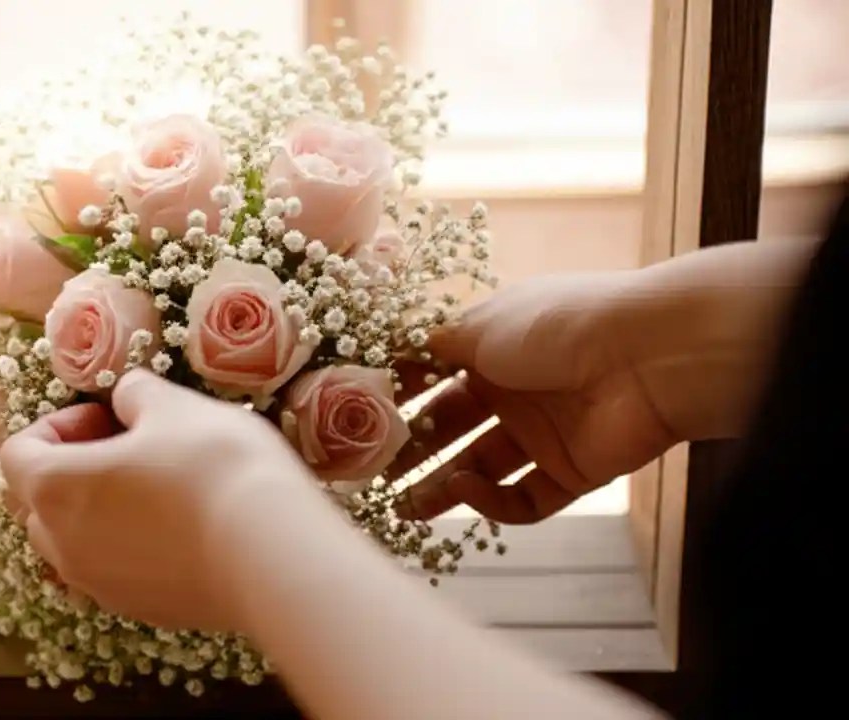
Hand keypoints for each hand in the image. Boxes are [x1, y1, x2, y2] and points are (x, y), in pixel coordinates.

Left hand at [0, 369, 316, 631]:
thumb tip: (128, 400)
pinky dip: (127, 547)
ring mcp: (100, 586)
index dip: (56, 425)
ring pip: (71, 545)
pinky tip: (178, 526)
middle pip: (36, 503)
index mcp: (55, 488)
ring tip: (152, 487)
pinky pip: (111, 573)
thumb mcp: (172, 405)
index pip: (16, 454)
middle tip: (126, 447)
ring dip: (95, 511)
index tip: (106, 418)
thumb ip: (136, 395)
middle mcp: (63, 546)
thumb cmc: (213, 466)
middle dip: (69, 469)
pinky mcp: (140, 610)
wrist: (271, 551)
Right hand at [391, 273, 679, 523]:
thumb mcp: (480, 326)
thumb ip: (432, 346)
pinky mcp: (572, 473)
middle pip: (452, 428)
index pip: (434, 377)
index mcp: (494, 346)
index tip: (354, 419)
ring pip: (480, 468)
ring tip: (402, 507)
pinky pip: (523, 498)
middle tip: (369, 476)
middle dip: (411, 452)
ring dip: (442, 488)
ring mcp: (544, 433)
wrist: (652, 356)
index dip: (398, 398)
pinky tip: (470, 490)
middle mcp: (515, 388)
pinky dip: (493, 501)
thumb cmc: (559, 326)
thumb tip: (389, 349)